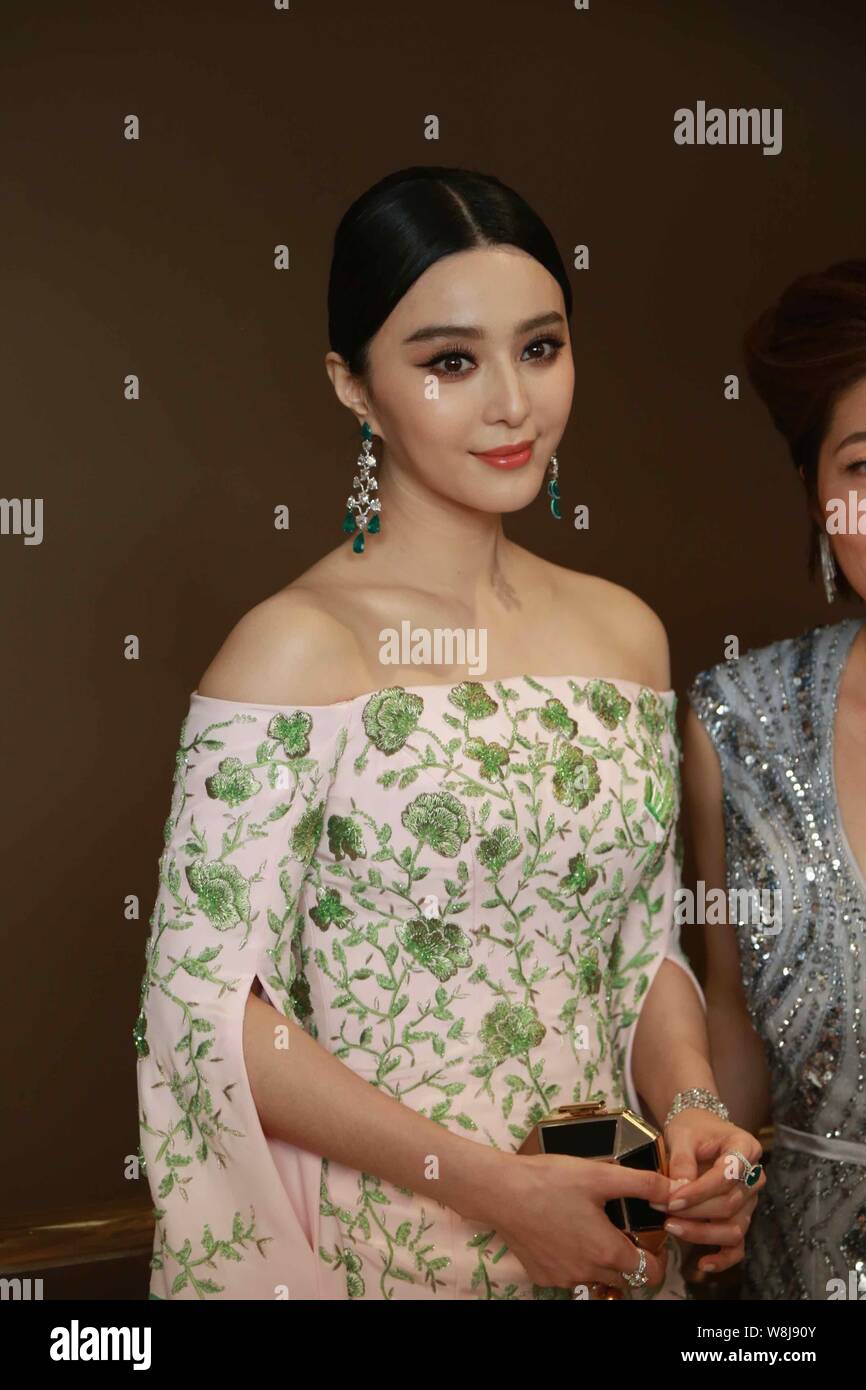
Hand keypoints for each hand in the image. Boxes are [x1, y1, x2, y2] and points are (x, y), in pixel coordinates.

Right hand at [478, 1152, 683, 1291]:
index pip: (650, 1273)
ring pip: (596, 1277)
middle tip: (621, 1228)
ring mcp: (563, 1277)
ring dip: (601, 1260)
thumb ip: (643, 1183)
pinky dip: (573, 1260)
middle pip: (625, 1278)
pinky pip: (569, 1275)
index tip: (649, 1237)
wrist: (499, 1191)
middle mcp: (588, 1272)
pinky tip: (564, 1232)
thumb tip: (675, 1190)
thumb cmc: (549, 1181)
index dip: (657, 1257)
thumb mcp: (600, 1174)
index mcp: (608, 1251)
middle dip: (629, 1258)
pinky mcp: (542, 1275)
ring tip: (591, 1226)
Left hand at [651, 1111, 765, 1273]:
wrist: (699, 1131)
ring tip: (670, 1227)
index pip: (726, 1176)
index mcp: (744, 1148)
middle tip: (660, 1209)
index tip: (671, 1199)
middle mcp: (753, 1177)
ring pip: (733, 1228)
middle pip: (729, 1204)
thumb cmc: (692, 1129)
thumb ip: (681, 1160)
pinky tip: (702, 1263)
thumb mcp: (682, 1134)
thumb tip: (677, 1191)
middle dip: (693, 1212)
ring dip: (701, 1233)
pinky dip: (723, 1258)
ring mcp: (749, 1201)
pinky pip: (738, 1246)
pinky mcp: (741, 1218)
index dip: (699, 1192)